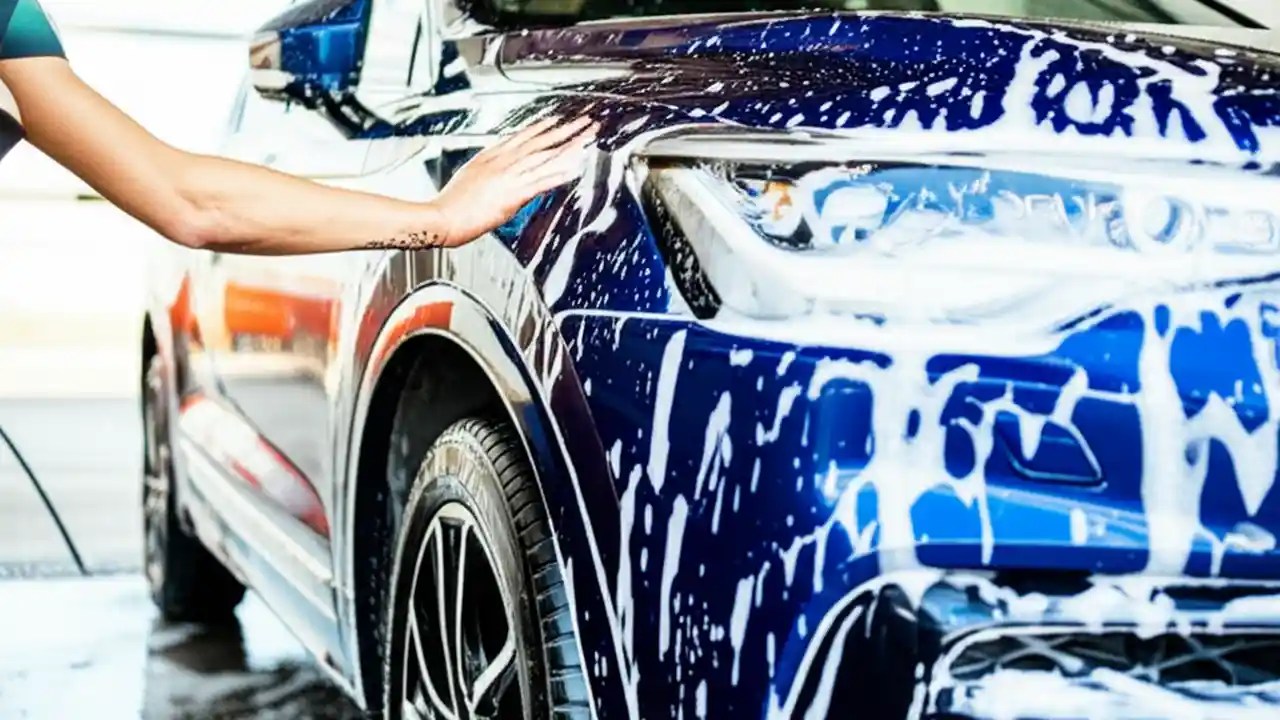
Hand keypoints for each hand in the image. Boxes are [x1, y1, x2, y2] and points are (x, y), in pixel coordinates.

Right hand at [429, 115, 596, 247]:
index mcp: (490, 157)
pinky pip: (541, 182)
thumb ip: (487, 173)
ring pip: (545, 157)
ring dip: (569, 146)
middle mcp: (502, 163)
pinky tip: (574, 168)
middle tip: (582, 121)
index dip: (541, 127)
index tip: (555, 119)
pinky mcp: (513, 195)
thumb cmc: (450, 205)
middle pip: (539, 142)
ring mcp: (509, 177)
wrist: (441, 218)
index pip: (521, 137)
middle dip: (564, 130)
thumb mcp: (469, 178)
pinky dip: (559, 174)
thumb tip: (497, 174)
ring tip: (586, 137)